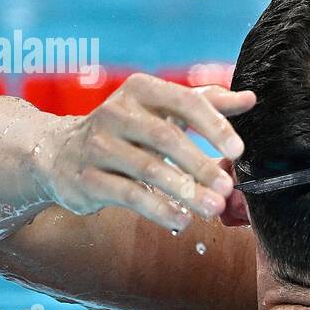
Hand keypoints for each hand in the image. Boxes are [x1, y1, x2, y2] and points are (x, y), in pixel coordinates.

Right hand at [31, 73, 255, 231]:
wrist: (59, 152)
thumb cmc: (127, 130)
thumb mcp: (163, 110)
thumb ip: (206, 104)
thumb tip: (250, 99)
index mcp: (141, 90)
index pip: (185, 102)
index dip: (213, 126)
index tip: (238, 151)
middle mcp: (115, 112)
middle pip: (166, 138)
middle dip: (200, 165)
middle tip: (227, 188)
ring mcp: (97, 145)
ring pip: (147, 169)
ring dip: (184, 191)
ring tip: (212, 208)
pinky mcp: (86, 178)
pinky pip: (128, 195)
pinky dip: (158, 208)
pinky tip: (182, 219)